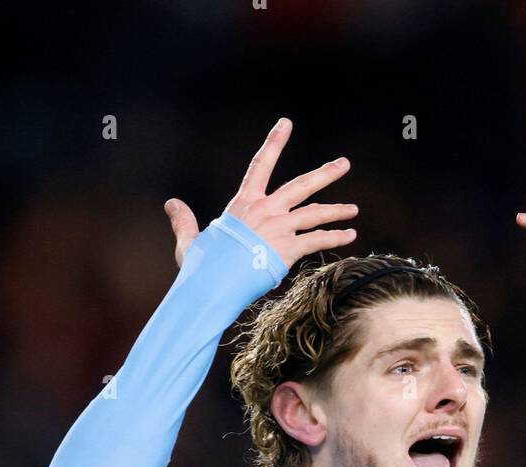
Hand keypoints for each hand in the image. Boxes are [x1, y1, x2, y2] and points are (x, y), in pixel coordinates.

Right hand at [163, 117, 357, 269]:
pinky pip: (317, 240)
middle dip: (325, 173)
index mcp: (244, 203)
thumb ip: (184, 220)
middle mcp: (265, 210)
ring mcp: (279, 229)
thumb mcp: (190, 239)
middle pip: (302, 185)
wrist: (212, 285)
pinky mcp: (288, 250)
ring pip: (315, 213)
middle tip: (344, 164)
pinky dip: (335, 237)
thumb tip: (171, 203)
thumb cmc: (200, 266)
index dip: (274, 141)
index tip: (286, 123)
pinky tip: (350, 235)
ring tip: (354, 210)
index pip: (260, 164)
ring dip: (337, 210)